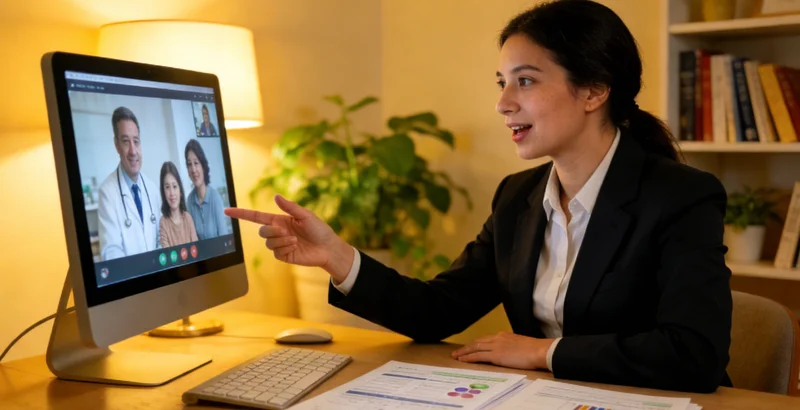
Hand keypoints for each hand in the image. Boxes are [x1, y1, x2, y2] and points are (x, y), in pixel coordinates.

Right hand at [224, 195, 353, 281]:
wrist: (328, 248)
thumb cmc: (319, 229)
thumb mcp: (306, 215)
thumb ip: (290, 207)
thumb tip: (275, 196)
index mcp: (279, 220)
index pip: (256, 217)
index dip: (241, 213)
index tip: (227, 211)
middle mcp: (277, 232)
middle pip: (261, 231)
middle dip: (271, 231)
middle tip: (286, 232)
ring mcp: (279, 245)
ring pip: (268, 243)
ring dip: (281, 241)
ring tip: (295, 241)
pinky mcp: (283, 256)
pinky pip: (275, 252)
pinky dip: (285, 249)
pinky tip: (295, 248)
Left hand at [451, 331, 554, 370]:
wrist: (539, 350)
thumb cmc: (535, 349)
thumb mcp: (520, 344)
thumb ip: (512, 346)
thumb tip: (510, 351)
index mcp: (504, 335)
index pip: (486, 339)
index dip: (476, 343)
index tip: (470, 347)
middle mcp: (498, 338)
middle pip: (478, 342)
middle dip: (467, 347)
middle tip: (457, 351)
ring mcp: (496, 346)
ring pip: (475, 347)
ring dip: (464, 352)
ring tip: (456, 356)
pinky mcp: (496, 355)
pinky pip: (478, 355)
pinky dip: (469, 357)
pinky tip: (463, 360)